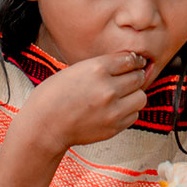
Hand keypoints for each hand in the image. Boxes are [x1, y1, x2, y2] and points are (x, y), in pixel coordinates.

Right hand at [15, 50, 153, 152]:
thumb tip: (126, 64)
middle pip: (139, 77)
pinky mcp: (114, 126)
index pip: (130, 59)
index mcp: (97, 69)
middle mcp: (108, 88)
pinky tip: (116, 109)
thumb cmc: (53, 96)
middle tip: (128, 79)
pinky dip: (129, 111)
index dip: (134, 61)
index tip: (133, 63)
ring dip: (135, 95)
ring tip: (123, 96)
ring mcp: (113, 109)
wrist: (44, 126)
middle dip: (135, 76)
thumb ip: (101, 67)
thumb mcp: (75, 70)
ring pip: (141, 97)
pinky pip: (134, 115)